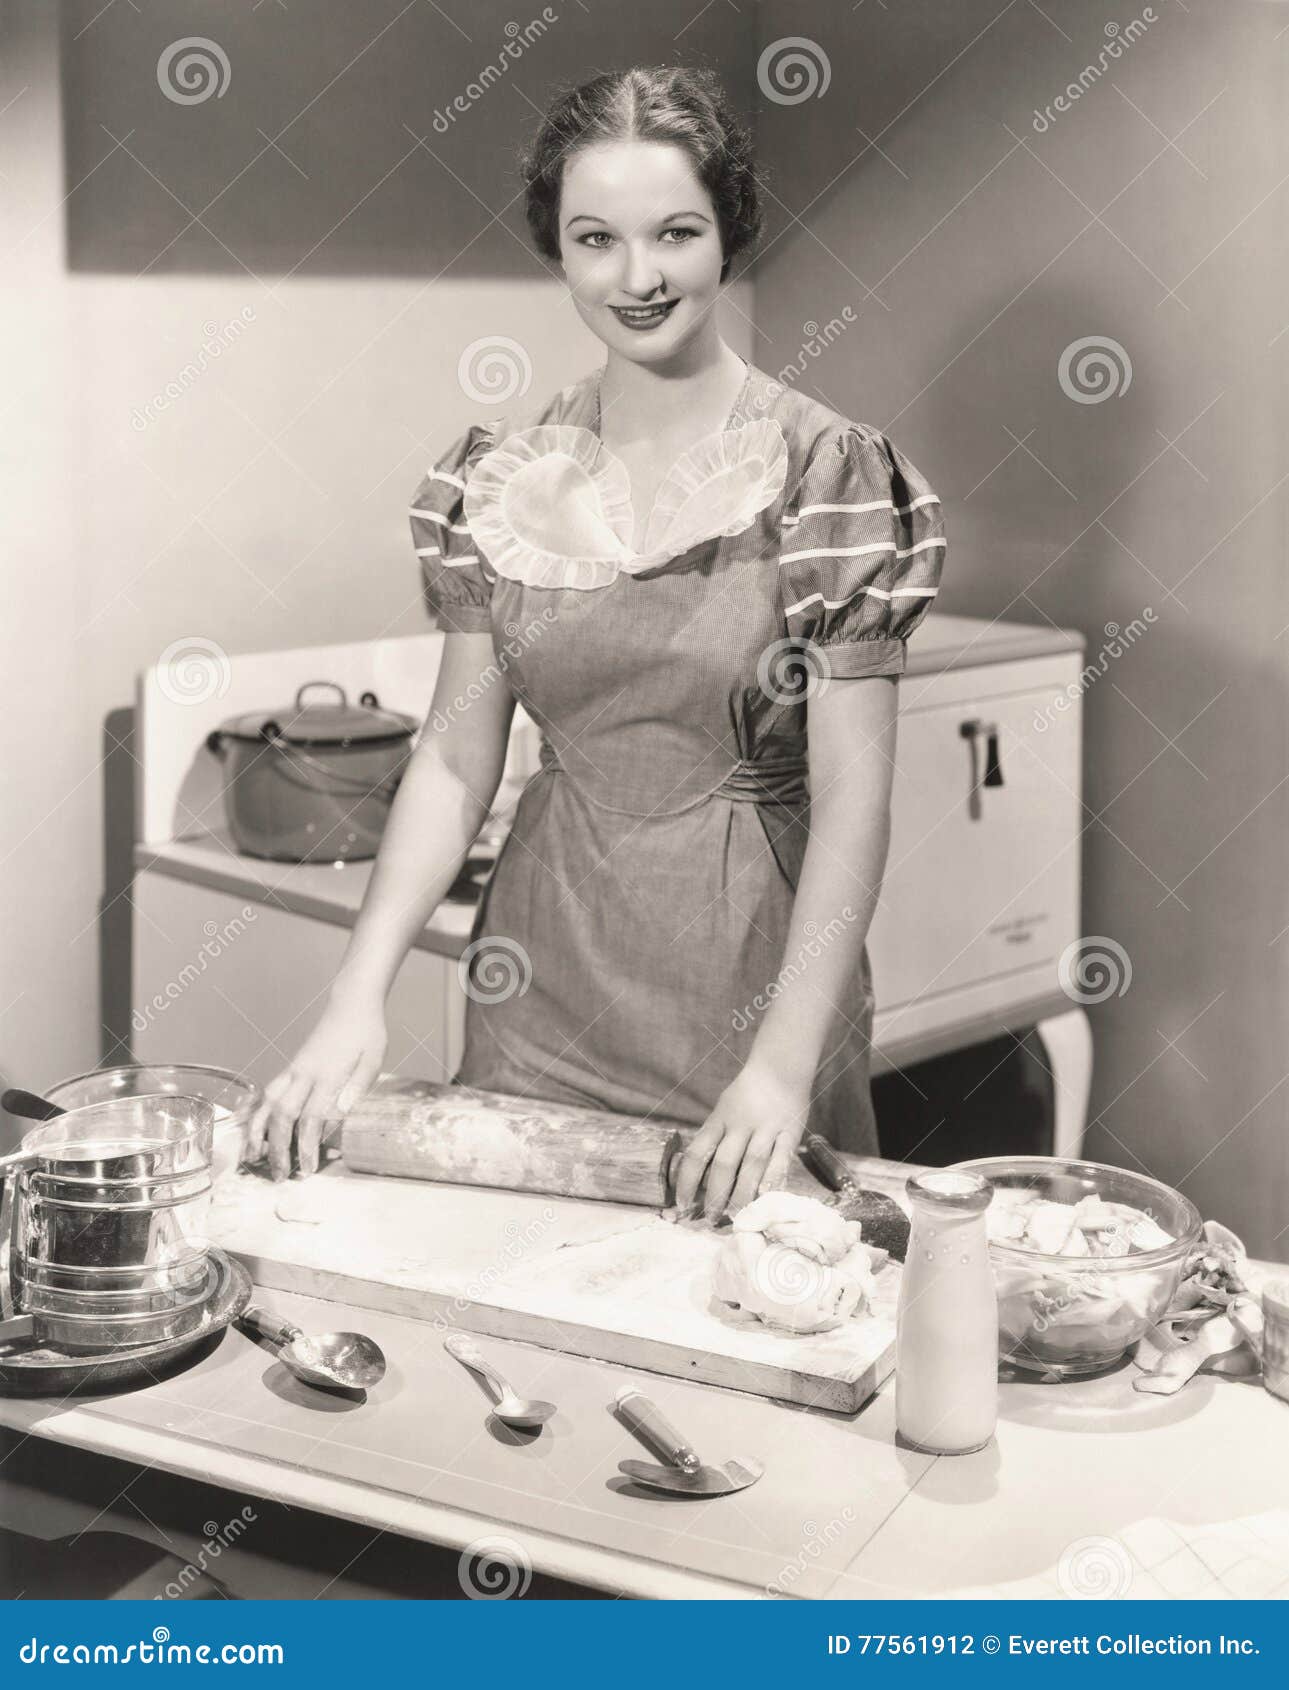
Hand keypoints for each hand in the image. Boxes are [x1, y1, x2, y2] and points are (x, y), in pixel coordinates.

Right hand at [243, 988, 387, 1179]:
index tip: (308, 1169)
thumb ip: (357, 1085)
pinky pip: (266, 1091)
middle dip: (277, 1148)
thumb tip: (341, 1110)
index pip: (312, 1117)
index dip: (307, 1146)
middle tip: (279, 1175)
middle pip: (282, 1115)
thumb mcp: (373, 1060)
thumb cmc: (366, 1034)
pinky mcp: (290, 1068)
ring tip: (251, 1158)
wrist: (351, 1005)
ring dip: (257, 1132)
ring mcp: (293, 1070)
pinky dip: (254, 1110)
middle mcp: (304, 1074)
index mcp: (327, 1075)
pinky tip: (245, 1125)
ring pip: (266, 1103)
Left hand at [673, 1065, 810, 1223]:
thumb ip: (715, 1136)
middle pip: (724, 1164)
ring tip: (736, 1218)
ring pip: (751, 1166)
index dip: (687, 1181)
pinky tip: (766, 1199)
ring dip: (742, 1195)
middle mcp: (740, 1124)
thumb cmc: (747, 1093)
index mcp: (719, 1119)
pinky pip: (781, 1160)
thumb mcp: (723, 1109)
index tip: (682, 1204)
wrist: (780, 1067)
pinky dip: (773, 1181)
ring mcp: (766, 1128)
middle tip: (710, 1219)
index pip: (697, 1153)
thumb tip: (698, 1172)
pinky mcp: (789, 1132)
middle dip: (715, 1196)